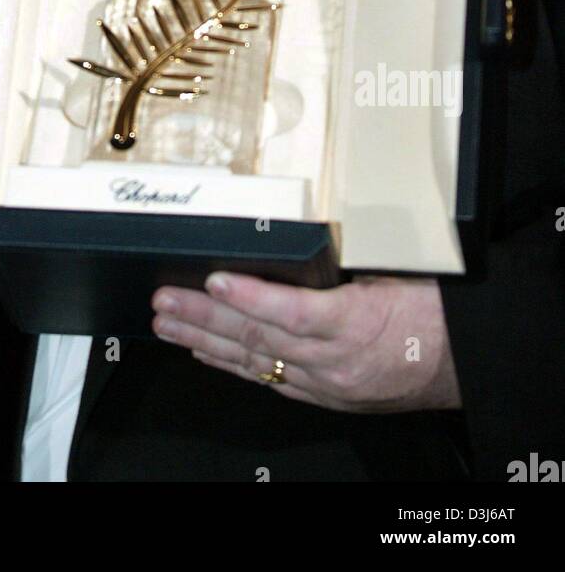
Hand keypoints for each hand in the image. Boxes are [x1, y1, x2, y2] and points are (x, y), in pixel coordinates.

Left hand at [151, 272, 461, 412]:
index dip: (250, 297)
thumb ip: (345, 261)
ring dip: (206, 341)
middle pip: (260, 337)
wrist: (467, 360)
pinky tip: (207, 352)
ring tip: (167, 325)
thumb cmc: (436, 310)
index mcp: (358, 323)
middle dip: (204, 318)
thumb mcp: (396, 270)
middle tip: (164, 302)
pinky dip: (235, 363)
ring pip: (256, 360)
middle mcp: (337, 361)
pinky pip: (271, 378)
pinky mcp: (327, 394)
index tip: (214, 280)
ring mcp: (328, 383)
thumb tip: (294, 236)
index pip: (294, 313)